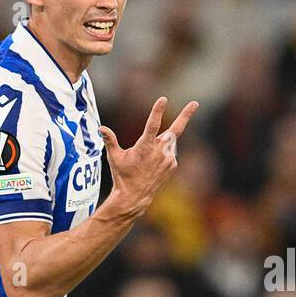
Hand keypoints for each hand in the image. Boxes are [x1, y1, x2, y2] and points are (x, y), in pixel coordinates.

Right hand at [99, 96, 198, 222]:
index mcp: (144, 147)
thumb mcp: (114, 158)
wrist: (134, 198)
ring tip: (148, 159)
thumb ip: (110, 141)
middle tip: (195, 103)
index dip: (157, 111)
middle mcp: (159, 152)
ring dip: (162, 143)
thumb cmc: (122, 176)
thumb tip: (101, 128)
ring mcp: (168, 159)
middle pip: (176, 129)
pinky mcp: (172, 165)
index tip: (163, 99)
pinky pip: (170, 153)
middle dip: (185, 115)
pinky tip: (152, 165)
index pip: (152, 125)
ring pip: (169, 142)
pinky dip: (163, 154)